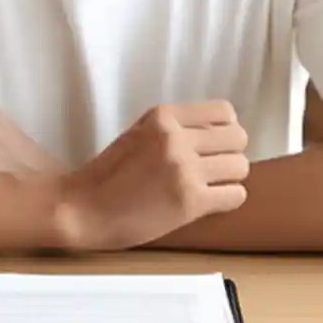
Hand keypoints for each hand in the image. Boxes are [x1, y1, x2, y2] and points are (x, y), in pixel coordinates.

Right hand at [58, 102, 249, 250]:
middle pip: (238, 138)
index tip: (212, 146)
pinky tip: (208, 203)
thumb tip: (218, 134)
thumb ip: (173, 129)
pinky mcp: (189, 201)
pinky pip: (235, 195)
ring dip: (229, 178)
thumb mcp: (138, 134)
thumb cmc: (107, 176)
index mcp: (162, 117)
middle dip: (229, 154)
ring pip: (240, 166)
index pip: (224, 112)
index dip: (224, 130)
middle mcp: (176, 138)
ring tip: (208, 187)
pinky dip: (226, 200)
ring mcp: (184, 170)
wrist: (82, 210)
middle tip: (212, 169)